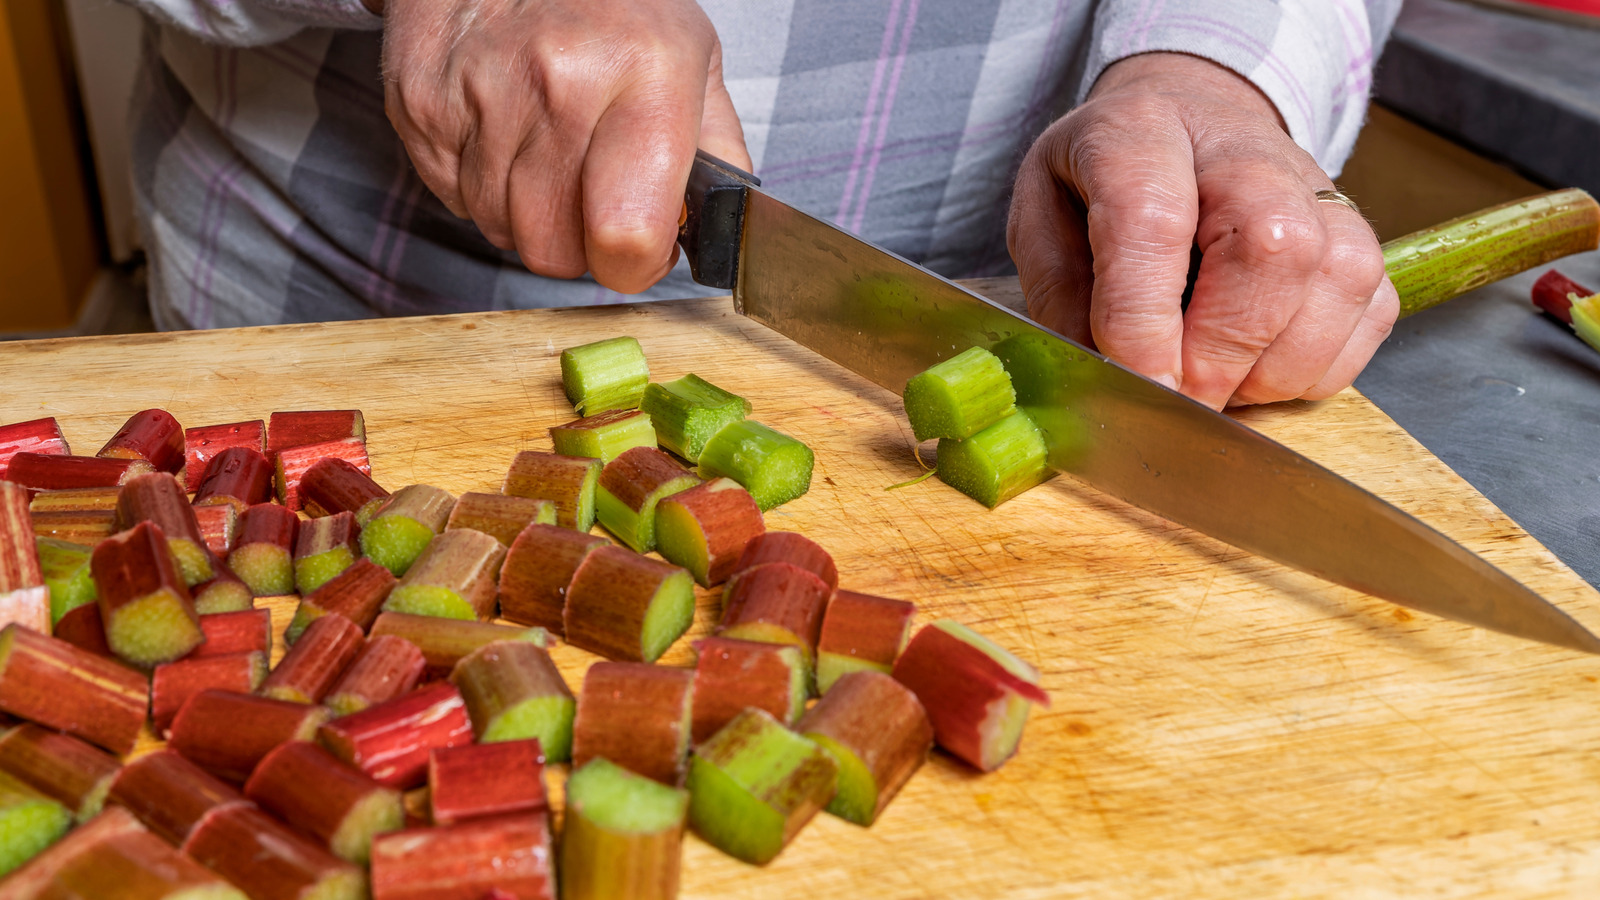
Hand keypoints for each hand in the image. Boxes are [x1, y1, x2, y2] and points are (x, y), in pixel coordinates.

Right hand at [379, 0, 750, 291]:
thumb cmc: (608, 4)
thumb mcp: (692, 59)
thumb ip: (717, 156)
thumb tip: (716, 232)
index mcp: (643, 72)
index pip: (627, 235)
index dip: (636, 264)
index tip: (641, 247)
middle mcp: (559, 83)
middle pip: (557, 251)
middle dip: (580, 244)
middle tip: (593, 194)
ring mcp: (480, 96)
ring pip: (504, 233)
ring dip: (529, 215)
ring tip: (547, 148)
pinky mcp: (421, 106)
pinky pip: (456, 200)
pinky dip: (483, 185)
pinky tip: (504, 132)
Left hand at [1007, 53, 1397, 408]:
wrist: (1183, 120)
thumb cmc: (1104, 179)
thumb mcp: (1042, 218)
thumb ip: (1061, 296)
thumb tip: (1103, 377)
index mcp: (1140, 130)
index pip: (1152, 222)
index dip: (1143, 320)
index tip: (1136, 384)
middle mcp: (1244, 148)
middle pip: (1273, 247)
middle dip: (1220, 354)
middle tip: (1177, 396)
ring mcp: (1318, 188)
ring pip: (1336, 283)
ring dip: (1271, 368)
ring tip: (1213, 379)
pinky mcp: (1362, 233)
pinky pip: (1368, 315)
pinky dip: (1315, 368)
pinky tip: (1259, 364)